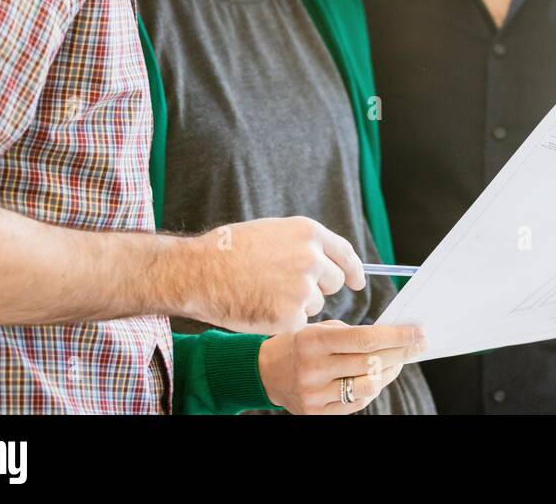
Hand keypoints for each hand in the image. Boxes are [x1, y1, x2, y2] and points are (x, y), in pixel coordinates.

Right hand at [184, 217, 364, 334]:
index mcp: (308, 233)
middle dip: (317, 288)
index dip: (353, 269)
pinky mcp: (290, 316)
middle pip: (333, 282)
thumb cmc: (227, 251)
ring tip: (263, 293)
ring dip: (296, 305)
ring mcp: (302, 288)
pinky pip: (298, 324)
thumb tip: (325, 261)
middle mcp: (311, 258)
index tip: (357, 282)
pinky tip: (259, 309)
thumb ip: (301, 245)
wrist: (198, 272)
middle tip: (286, 288)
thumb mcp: (271, 232)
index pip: (344, 253)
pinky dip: (282, 322)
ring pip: (314, 304)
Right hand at [258, 320, 426, 413]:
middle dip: (401, 352)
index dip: (398, 336)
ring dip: (389, 373)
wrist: (265, 371)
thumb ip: (353, 333)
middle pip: (370, 363)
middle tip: (419, 344)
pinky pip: (355, 404)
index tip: (419, 333)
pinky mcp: (315, 412)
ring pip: (367, 386)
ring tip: (397, 362)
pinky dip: (371, 389)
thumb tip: (394, 336)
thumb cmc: (301, 344)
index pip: (366, 339)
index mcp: (315, 340)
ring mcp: (313, 394)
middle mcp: (313, 368)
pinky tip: (376, 378)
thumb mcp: (320, 328)